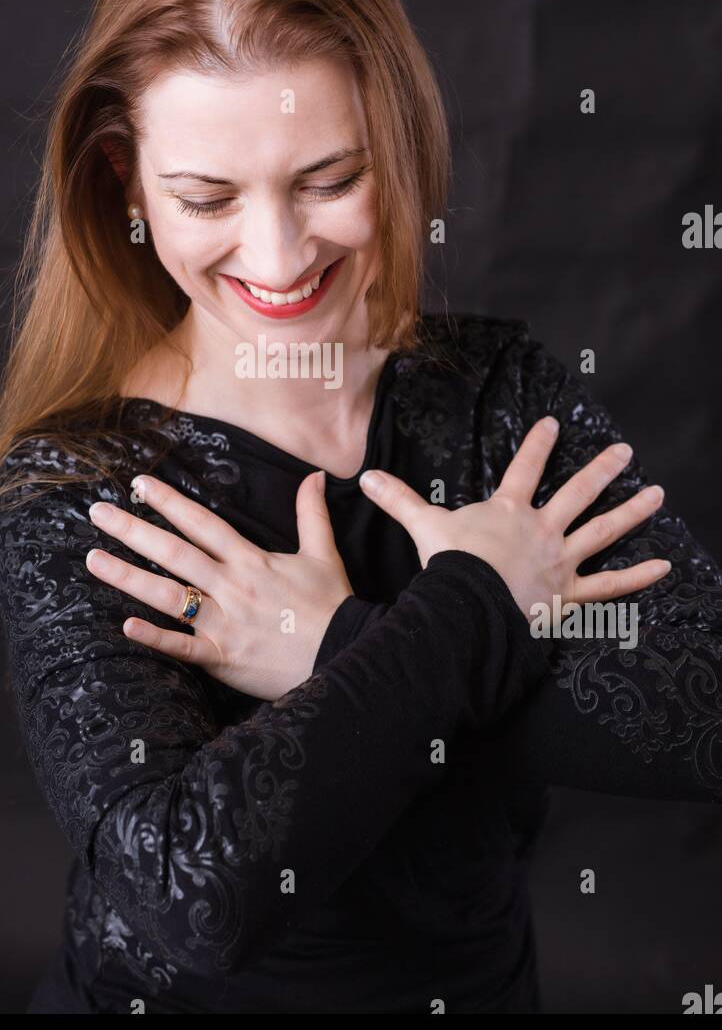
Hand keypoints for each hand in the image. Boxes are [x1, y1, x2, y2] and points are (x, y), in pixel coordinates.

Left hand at [84, 470, 352, 699]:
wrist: (347, 654)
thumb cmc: (332, 606)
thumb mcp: (324, 554)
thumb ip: (311, 514)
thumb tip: (316, 476)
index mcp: (251, 560)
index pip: (202, 524)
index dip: (170, 502)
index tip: (139, 483)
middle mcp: (231, 586)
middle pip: (175, 552)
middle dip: (134, 530)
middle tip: (97, 512)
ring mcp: (224, 623)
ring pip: (168, 596)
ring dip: (128, 577)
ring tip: (92, 560)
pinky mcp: (223, 657)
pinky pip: (184, 648)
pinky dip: (155, 638)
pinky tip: (124, 627)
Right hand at [358, 416, 670, 620]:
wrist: (469, 607)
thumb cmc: (449, 567)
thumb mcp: (423, 528)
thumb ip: (398, 500)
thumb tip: (365, 477)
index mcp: (509, 511)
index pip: (525, 468)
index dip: (538, 444)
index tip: (553, 423)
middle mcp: (542, 530)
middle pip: (578, 492)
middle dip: (602, 469)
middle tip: (625, 451)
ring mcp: (561, 561)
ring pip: (603, 531)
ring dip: (632, 512)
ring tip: (657, 494)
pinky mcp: (571, 594)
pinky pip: (609, 586)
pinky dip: (637, 578)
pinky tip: (664, 566)